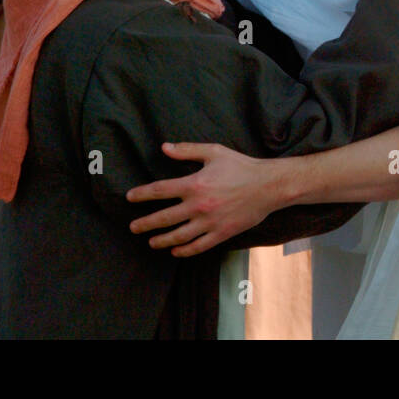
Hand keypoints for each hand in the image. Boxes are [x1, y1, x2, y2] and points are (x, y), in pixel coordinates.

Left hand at [125, 142, 279, 256]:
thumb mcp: (214, 152)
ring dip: (162, 241)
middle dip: (145, 224)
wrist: (269, 186)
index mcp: (195, 184)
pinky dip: (185, 251)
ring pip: (179, 236)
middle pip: (164, 218)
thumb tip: (164, 147)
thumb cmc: (241, 166)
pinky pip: (199, 246)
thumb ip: (187, 150)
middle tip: (133, 227)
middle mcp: (199, 205)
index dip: (142, 195)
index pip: (160, 191)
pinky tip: (176, 252)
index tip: (130, 198)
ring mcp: (210, 222)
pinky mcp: (222, 233)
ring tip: (152, 242)